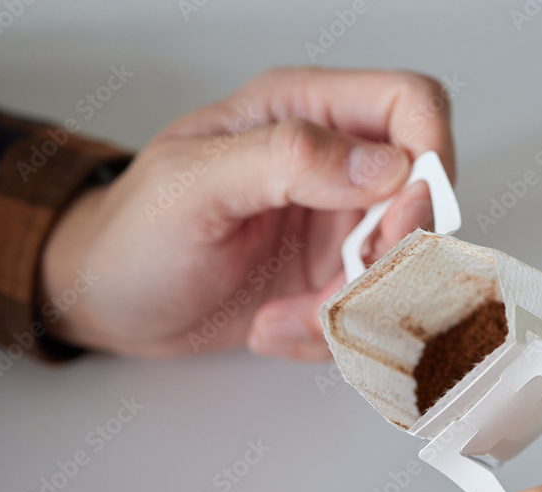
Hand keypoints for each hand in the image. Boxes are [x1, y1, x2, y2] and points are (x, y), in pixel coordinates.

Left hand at [40, 67, 454, 358]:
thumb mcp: (193, 185)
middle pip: (425, 199)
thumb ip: (286, 159)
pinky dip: (331, 335)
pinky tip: (273, 327)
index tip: (398, 220)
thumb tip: (386, 164)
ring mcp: (340, 225)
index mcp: (303, 111)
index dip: (429, 157)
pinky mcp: (334, 278)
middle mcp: (334, 165)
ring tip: (278, 319)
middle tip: (332, 288)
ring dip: (350, 308)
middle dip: (387, 258)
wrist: (111, 302)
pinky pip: (372, 312)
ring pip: (403, 267)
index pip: (411, 105)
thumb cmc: (132, 233)